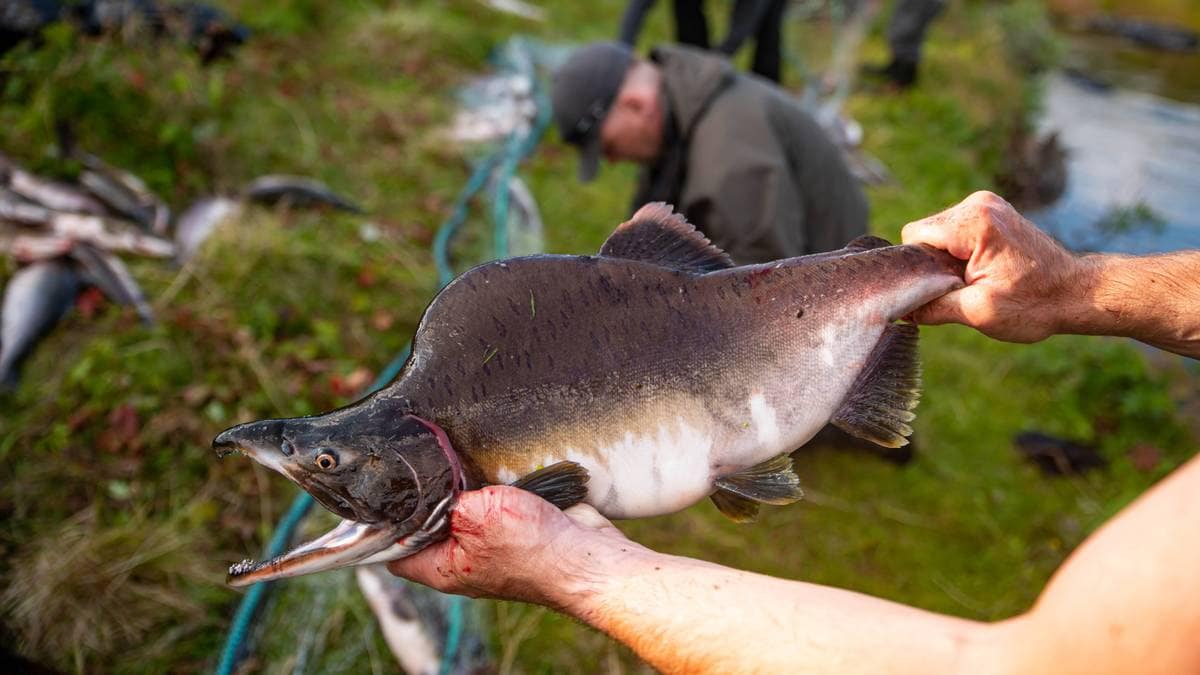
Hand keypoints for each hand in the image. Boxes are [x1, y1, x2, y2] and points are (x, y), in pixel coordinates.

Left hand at [386, 485, 636, 608]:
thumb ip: (444, 501)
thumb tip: (429, 484)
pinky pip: (494, 503)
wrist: (586, 558)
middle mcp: (462, 560)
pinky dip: (493, 485)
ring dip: (464, 486)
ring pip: (462, 510)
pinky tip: (493, 467)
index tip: (383, 493)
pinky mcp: (515, 530)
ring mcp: (489, 546)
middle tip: (425, 463)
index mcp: (441, 568)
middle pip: (428, 525)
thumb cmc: (533, 548)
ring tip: (460, 460)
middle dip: (428, 495)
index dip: (384, 525)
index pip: (394, 552)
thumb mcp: (476, 516)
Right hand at [901, 191, 1085, 342]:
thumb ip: (933, 308)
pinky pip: (956, 231)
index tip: (940, 288)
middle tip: (963, 288)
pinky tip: (981, 271)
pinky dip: (960, 254)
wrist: (1078, 293)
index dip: (918, 267)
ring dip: (947, 260)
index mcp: (974, 221)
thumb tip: (900, 311)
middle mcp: (979, 203)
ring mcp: (988, 204)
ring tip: (976, 280)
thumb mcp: (978, 312)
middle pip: (926, 232)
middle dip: (933, 264)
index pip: (915, 236)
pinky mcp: (993, 212)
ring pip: (939, 233)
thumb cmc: (1035, 303)